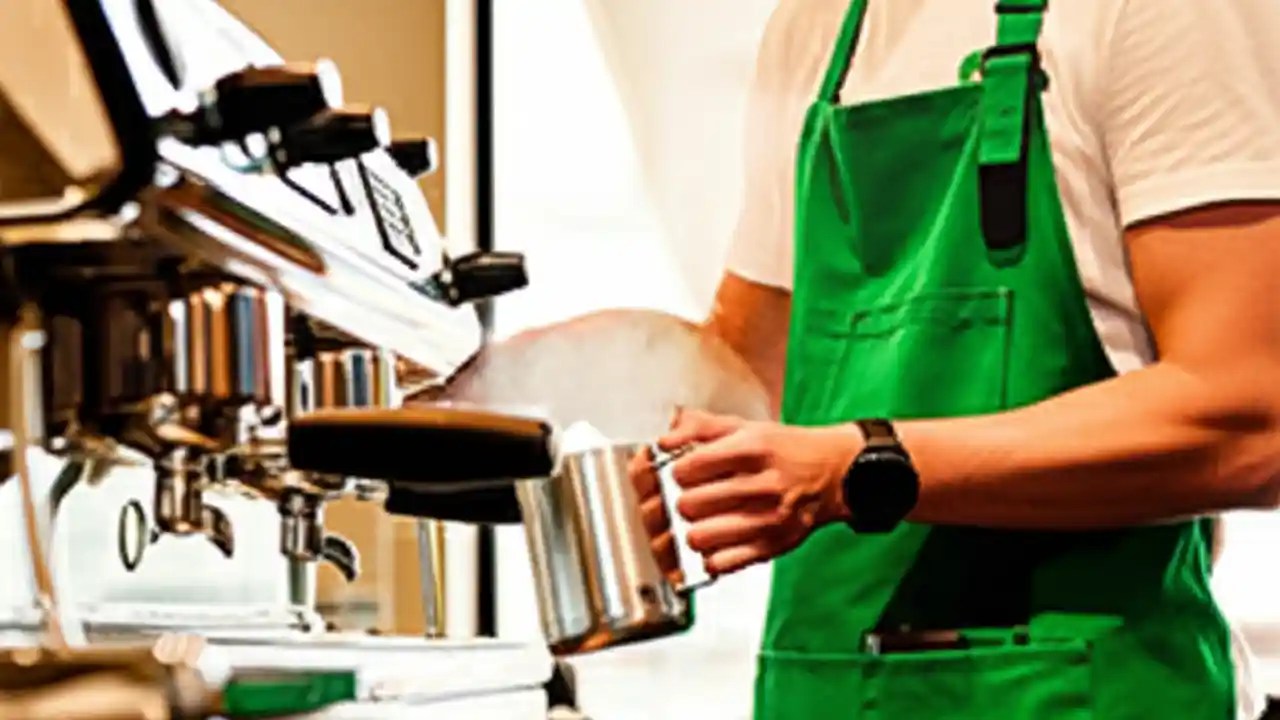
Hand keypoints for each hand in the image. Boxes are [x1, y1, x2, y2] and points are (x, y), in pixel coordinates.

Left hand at [628, 408, 862, 576]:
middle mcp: (763, 485)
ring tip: (705, 519)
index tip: (687, 472)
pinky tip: (720, 540)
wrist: (836, 474)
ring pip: (700, 537)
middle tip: (696, 496)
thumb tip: (664, 441)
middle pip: (690, 505)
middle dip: (685, 500)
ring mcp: (769, 520)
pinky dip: (713, 555)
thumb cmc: (786, 450)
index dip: (680, 471)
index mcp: (753, 449)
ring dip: (695, 529)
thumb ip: (700, 426)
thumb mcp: (745, 426)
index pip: (690, 468)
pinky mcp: (773, 547)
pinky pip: (722, 563)